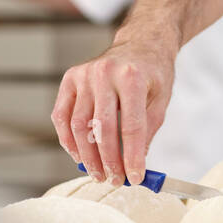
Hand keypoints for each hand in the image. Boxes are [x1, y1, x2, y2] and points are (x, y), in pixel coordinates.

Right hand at [51, 39, 174, 185]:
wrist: (141, 43)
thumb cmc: (153, 73)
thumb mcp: (160, 100)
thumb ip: (147, 131)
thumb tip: (133, 166)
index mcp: (132, 77)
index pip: (131, 126)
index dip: (132, 156)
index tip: (135, 177)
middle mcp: (105, 73)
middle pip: (102, 128)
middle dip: (108, 160)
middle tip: (114, 180)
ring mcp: (83, 75)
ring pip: (78, 125)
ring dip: (86, 155)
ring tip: (98, 173)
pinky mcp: (69, 78)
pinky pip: (62, 115)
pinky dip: (68, 139)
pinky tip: (79, 155)